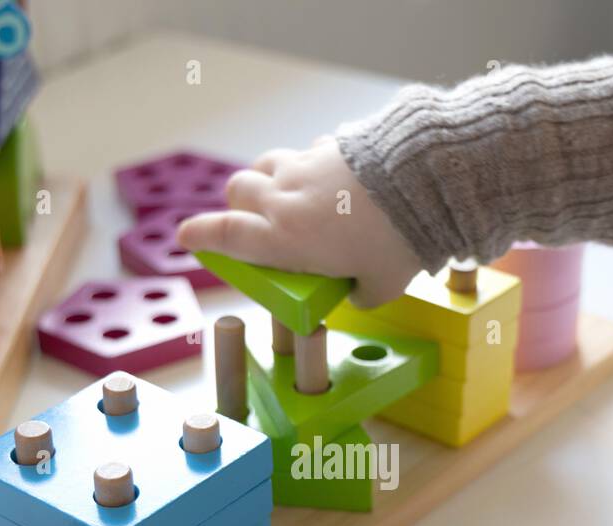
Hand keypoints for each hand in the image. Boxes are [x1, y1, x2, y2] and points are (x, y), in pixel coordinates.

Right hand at [176, 138, 420, 307]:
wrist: (427, 182)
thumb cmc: (399, 242)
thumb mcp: (379, 288)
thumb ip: (360, 293)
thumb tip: (358, 292)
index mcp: (284, 239)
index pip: (224, 235)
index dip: (199, 237)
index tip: (185, 237)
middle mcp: (284, 198)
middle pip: (237, 192)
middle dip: (237, 207)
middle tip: (252, 222)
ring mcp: (306, 166)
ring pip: (265, 165)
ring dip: (266, 180)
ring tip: (285, 197)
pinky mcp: (330, 145)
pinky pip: (305, 153)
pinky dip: (308, 166)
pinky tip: (331, 179)